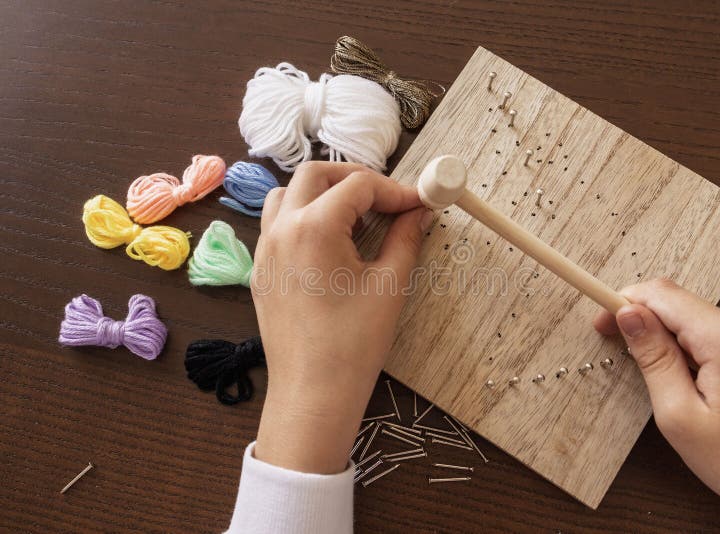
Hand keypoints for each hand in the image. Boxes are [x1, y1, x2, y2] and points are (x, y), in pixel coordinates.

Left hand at [250, 161, 431, 473]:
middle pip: (314, 175)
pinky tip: (329, 244)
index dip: (393, 189)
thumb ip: (406, 238)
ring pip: (286, 195)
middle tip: (386, 198)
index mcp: (313, 227)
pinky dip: (303, 218)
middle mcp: (281, 229)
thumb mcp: (389, 285)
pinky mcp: (261, 271)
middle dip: (353, 178)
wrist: (313, 394)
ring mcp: (265, 250)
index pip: (357, 186)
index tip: (417, 203)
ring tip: (354, 217)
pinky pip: (276, 225)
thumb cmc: (354, 343)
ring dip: (321, 193)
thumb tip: (419, 212)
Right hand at [594, 279, 719, 532]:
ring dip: (681, 341)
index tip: (604, 322)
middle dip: (651, 326)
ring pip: (705, 320)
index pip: (663, 294)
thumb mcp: (679, 415)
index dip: (625, 302)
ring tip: (678, 385)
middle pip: (684, 306)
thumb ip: (652, 357)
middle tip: (628, 356)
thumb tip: (628, 314)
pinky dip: (707, 349)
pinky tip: (706, 384)